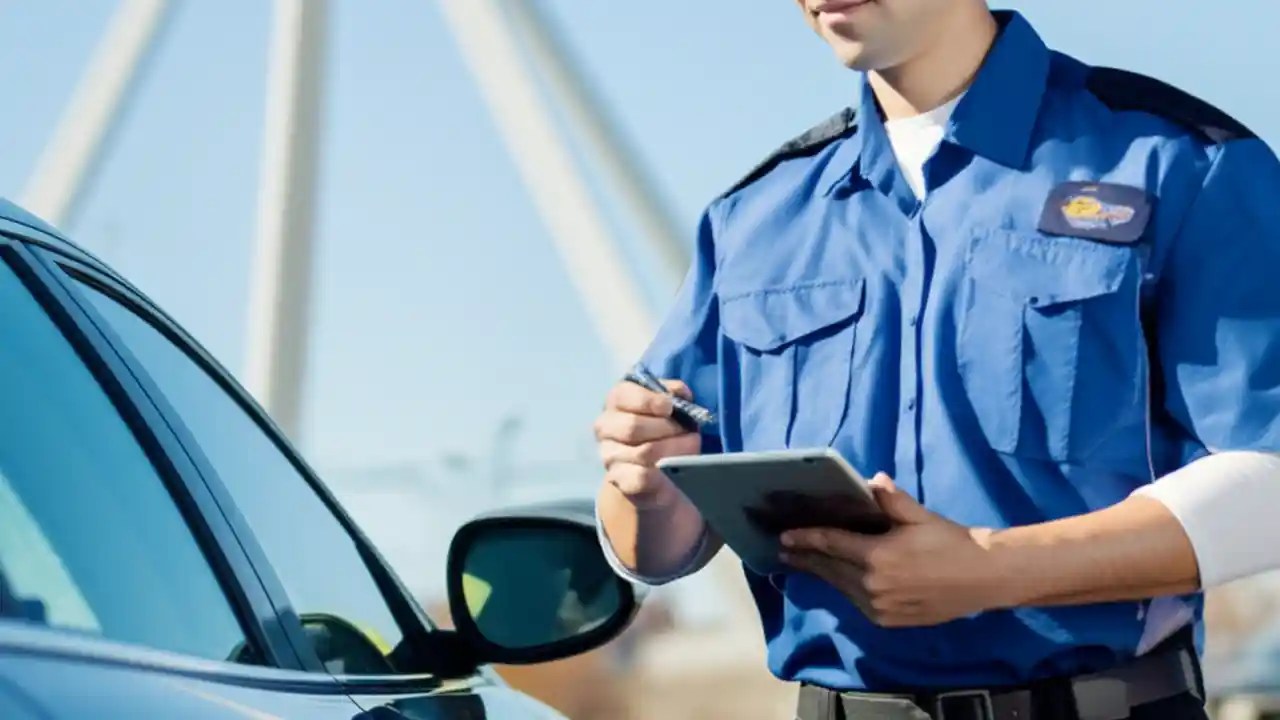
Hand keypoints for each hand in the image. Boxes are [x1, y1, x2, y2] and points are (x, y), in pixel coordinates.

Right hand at [594, 380, 700, 508]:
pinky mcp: (617, 479)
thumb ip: (674, 393)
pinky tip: (671, 472)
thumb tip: (681, 394)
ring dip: (672, 451)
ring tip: (688, 450)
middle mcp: (606, 425)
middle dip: (666, 429)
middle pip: (633, 427)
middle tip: (687, 432)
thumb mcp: (669, 403)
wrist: (652, 467)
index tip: (669, 408)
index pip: (623, 395)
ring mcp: (608, 453)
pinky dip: (659, 476)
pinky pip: (639, 478)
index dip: (648, 401)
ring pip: (642, 453)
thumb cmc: (661, 426)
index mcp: (617, 400)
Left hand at [779, 474, 1004, 627]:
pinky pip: (856, 601)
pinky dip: (843, 587)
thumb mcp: (920, 516)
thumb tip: (871, 481)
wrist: (984, 578)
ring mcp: (879, 607)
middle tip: (784, 548)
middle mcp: (873, 586)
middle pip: (829, 569)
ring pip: (841, 587)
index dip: (806, 539)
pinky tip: (836, 577)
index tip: (784, 536)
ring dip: (822, 572)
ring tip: (804, 561)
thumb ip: (891, 500)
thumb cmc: (951, 542)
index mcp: (878, 557)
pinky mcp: (887, 620)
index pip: (831, 544)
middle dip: (806, 557)